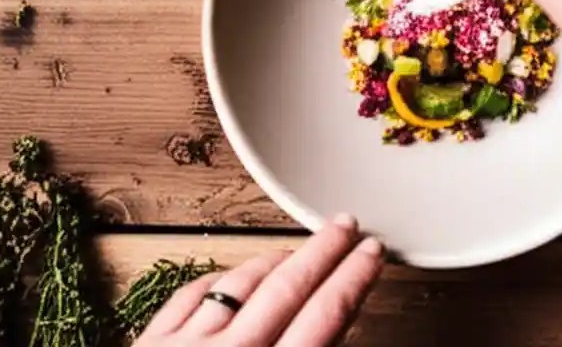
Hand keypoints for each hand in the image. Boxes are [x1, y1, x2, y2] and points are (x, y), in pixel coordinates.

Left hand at [134, 214, 382, 346]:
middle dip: (323, 251)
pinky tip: (230, 277)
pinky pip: (190, 296)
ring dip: (274, 261)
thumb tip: (336, 338)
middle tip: (345, 225)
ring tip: (296, 251)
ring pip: (240, 284)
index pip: (325, 315)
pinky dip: (219, 280)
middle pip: (288, 288)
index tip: (371, 253)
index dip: (353, 278)